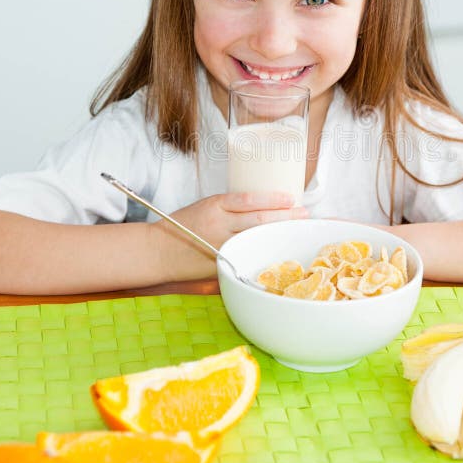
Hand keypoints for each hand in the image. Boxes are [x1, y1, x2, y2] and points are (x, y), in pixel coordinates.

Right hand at [164, 192, 308, 248]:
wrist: (159, 251)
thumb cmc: (184, 225)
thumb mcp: (207, 207)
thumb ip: (231, 208)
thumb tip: (265, 206)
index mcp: (215, 206)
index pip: (248, 200)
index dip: (272, 199)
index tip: (291, 198)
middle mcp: (219, 226)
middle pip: (257, 220)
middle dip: (284, 216)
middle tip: (303, 213)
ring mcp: (221, 247)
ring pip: (255, 238)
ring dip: (277, 233)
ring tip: (296, 228)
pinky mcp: (221, 264)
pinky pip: (245, 255)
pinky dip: (262, 251)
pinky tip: (277, 247)